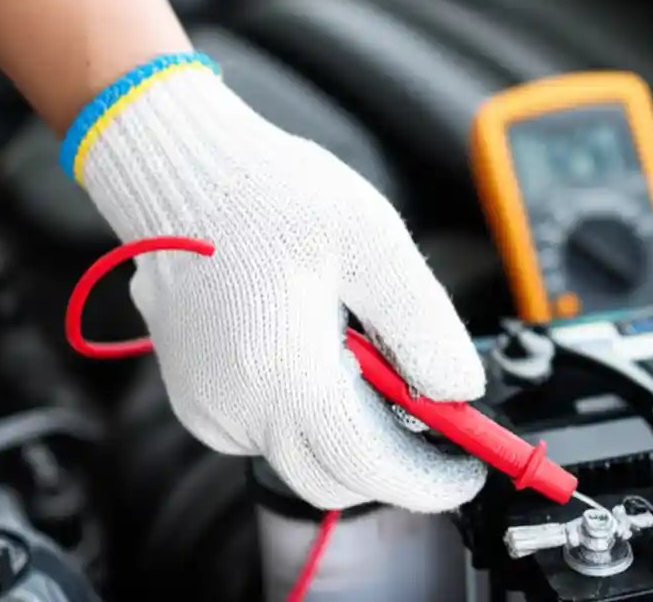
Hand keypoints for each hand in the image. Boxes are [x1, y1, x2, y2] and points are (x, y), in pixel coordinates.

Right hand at [73, 56, 486, 511]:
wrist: (181, 173)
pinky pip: (271, 432)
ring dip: (352, 432)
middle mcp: (237, 411)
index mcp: (284, 378)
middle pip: (338, 478)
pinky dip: (311, 413)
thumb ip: (422, 325)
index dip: (430, 479)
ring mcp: (210, 409)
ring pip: (305, 458)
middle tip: (434, 407)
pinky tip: (322, 348)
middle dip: (394, 460)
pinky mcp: (199, 399)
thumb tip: (461, 390)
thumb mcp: (373, 244)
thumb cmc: (271, 196)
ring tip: (366, 347)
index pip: (371, 468)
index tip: (470, 467)